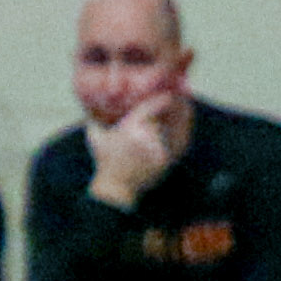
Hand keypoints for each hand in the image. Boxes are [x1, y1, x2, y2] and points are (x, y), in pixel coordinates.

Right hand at [85, 91, 187, 207]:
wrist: (117, 189)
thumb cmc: (104, 161)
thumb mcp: (95, 137)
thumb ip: (93, 118)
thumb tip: (94, 101)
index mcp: (130, 128)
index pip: (150, 107)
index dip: (161, 97)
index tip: (167, 91)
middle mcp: (147, 137)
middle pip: (168, 115)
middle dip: (177, 102)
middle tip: (182, 92)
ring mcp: (159, 150)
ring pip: (178, 128)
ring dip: (184, 114)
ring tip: (187, 104)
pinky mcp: (167, 160)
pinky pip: (180, 143)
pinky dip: (184, 131)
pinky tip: (186, 123)